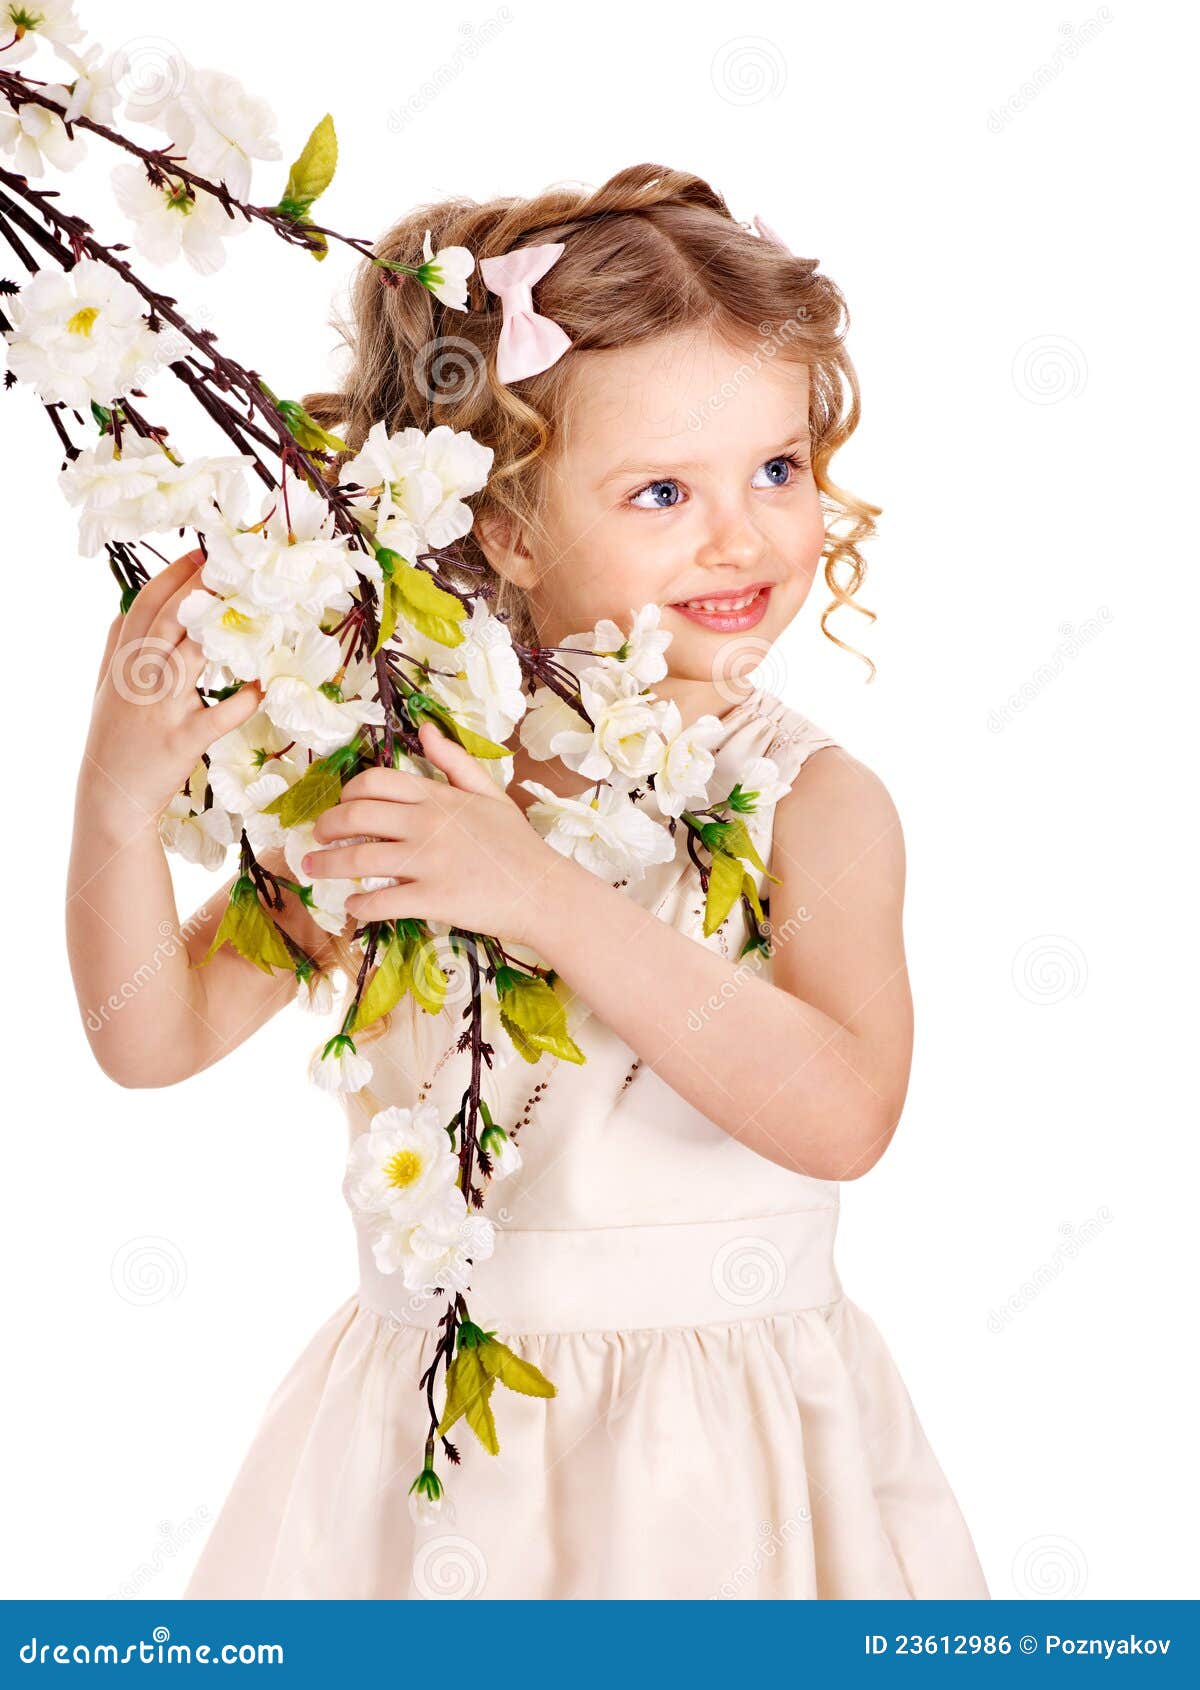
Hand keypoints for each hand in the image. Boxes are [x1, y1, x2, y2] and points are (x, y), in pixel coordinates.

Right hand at [81, 549, 262, 826]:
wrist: (112, 798)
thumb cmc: (114, 740)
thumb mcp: (105, 689)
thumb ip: (116, 648)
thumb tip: (126, 607)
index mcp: (122, 664)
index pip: (144, 608)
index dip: (172, 577)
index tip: (198, 553)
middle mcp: (139, 680)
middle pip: (168, 623)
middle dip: (198, 589)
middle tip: (229, 564)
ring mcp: (161, 709)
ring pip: (191, 658)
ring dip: (223, 631)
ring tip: (253, 608)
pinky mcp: (183, 741)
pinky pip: (219, 714)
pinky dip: (243, 699)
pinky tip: (264, 684)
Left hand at [303, 720, 566, 948]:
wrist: (543, 891)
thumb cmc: (517, 844)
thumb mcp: (489, 793)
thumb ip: (454, 761)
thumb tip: (424, 729)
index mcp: (438, 796)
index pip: (374, 782)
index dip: (346, 794)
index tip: (338, 808)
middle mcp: (427, 823)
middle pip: (356, 816)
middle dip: (325, 827)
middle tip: (315, 839)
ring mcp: (428, 862)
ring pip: (358, 858)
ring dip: (326, 865)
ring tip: (313, 869)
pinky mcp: (432, 899)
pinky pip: (380, 901)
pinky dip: (358, 905)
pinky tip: (352, 905)